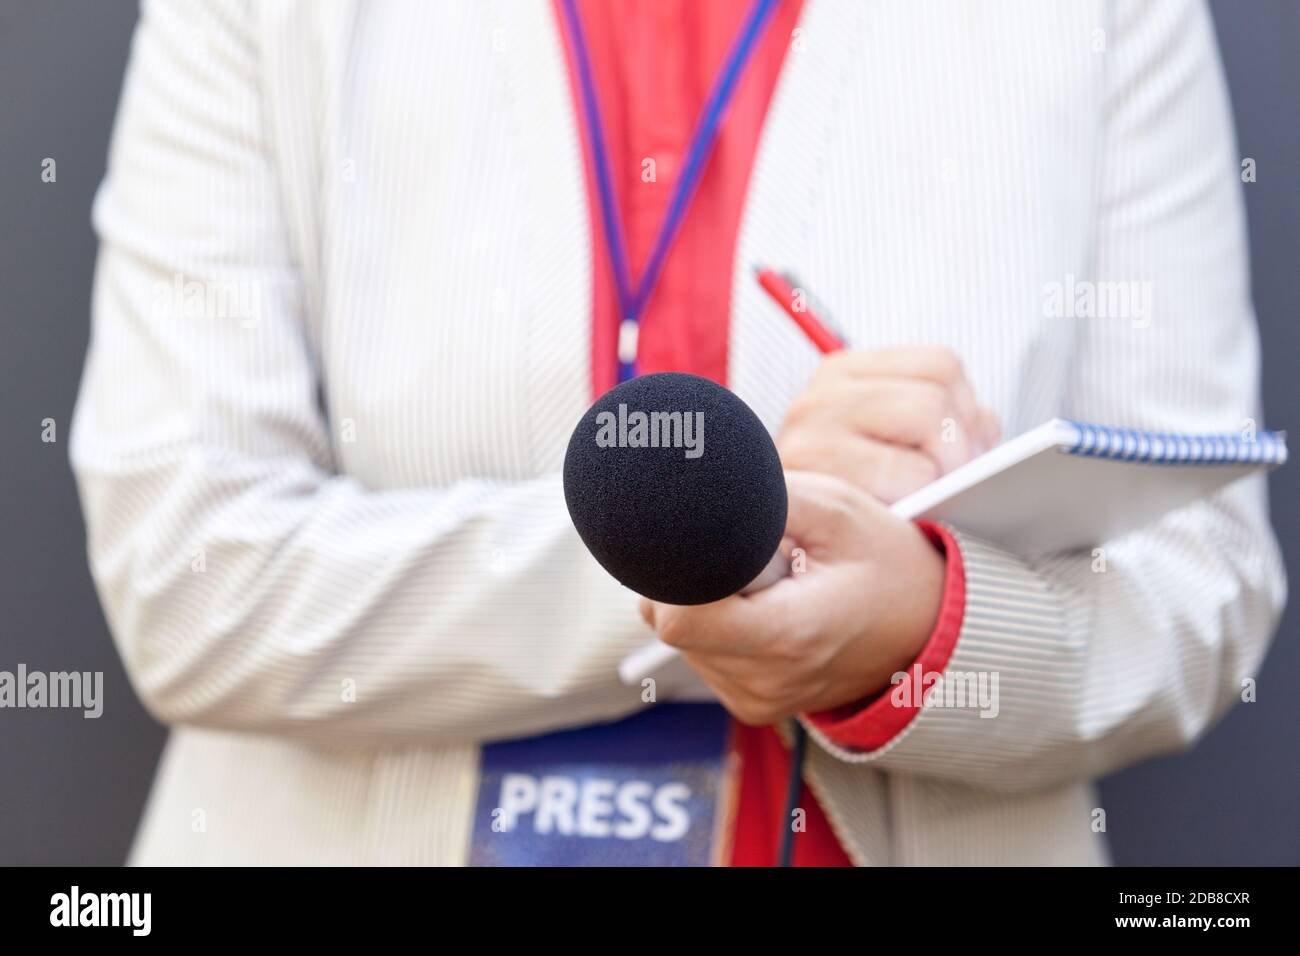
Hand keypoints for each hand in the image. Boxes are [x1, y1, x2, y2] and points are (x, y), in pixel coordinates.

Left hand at [639, 471, 945, 724]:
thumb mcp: (836, 509)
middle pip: (673, 625)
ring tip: (772, 588)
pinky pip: (704, 657)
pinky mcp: (753, 705)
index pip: (677, 618)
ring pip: (683, 641)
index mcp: (787, 637)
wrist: (927, 625)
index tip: (711, 545)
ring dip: (711, 603)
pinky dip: (722, 626)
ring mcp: (758, 700)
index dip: (678, 573)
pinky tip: (769, 609)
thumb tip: (697, 493)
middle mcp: (766, 682)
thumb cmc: (886, 562)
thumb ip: (763, 500)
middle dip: (699, 581)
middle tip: (759, 563)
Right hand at [777, 346, 1000, 502]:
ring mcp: (809, 433)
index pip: (940, 365)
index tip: (964, 452)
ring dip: (938, 473)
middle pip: (934, 399)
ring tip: (924, 501)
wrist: (783, 559)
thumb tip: (985, 427)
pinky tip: (896, 515)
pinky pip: (905, 474)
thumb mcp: (895, 450)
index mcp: (845, 375)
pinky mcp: (807, 477)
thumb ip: (946, 426)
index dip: (968, 411)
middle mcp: (820, 395)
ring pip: (924, 421)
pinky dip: (915, 497)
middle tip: (950, 486)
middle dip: (959, 449)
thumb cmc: (849, 506)